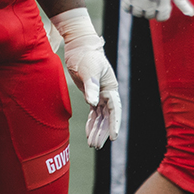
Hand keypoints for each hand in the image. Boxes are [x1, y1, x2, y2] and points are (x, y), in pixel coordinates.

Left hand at [53, 8, 121, 147]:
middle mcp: (107, 93)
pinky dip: (91, 123)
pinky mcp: (91, 95)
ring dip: (96, 130)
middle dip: (102, 131)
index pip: (114, 109)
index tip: (113, 136)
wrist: (79, 48)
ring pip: (100, 117)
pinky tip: (88, 133)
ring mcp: (99, 95)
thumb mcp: (89, 69)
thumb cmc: (86, 56)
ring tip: (92, 144)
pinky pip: (93, 113)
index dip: (114, 123)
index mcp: (111, 88)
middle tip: (96, 145)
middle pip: (107, 117)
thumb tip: (92, 103)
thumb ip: (91, 86)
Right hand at [121, 0, 193, 20]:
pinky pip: (126, 8)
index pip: (162, 17)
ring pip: (138, 14)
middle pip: (149, 16)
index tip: (163, 3)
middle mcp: (149, 1)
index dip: (164, 11)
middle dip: (153, 10)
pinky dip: (130, 7)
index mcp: (162, 0)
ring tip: (145, 0)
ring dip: (141, 10)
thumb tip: (191, 14)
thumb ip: (182, 1)